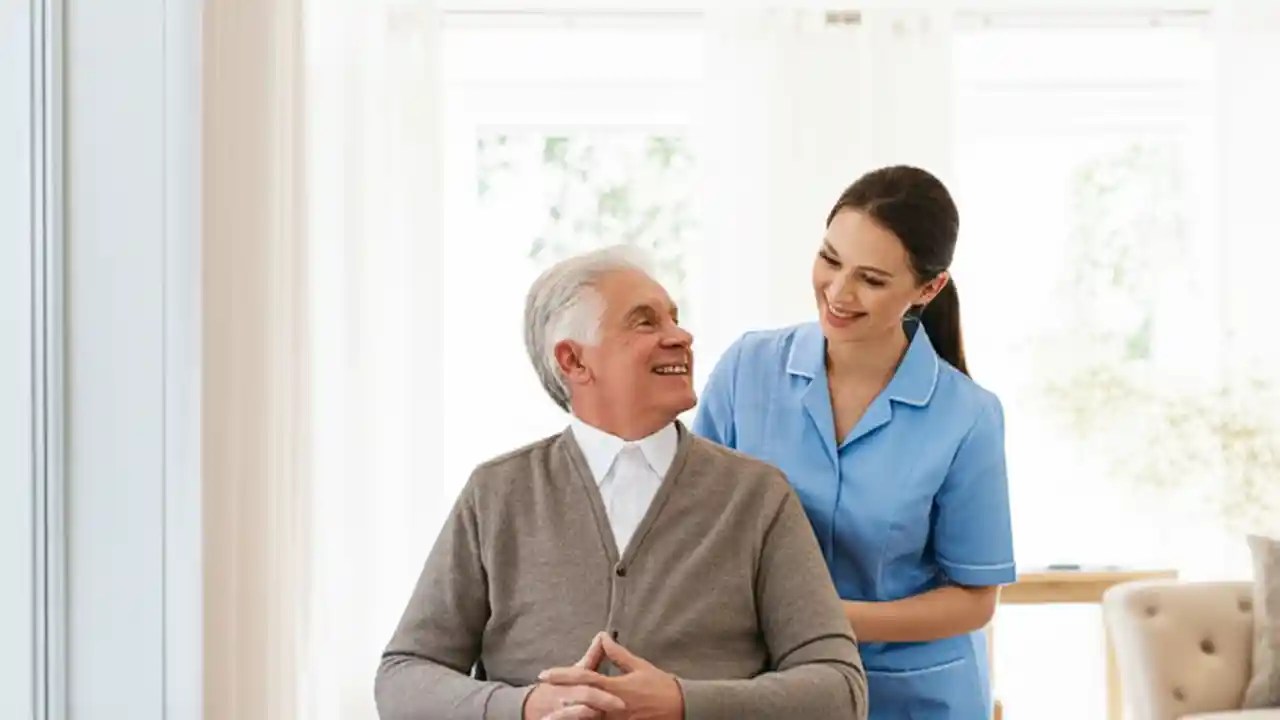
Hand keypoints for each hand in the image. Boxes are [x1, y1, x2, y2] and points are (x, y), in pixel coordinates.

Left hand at [539, 633, 683, 719]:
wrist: (681, 707)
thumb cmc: (660, 685)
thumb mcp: (639, 666)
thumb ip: (618, 654)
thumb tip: (603, 637)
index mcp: (616, 686)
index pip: (585, 677)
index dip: (563, 675)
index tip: (545, 674)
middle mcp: (614, 704)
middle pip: (581, 703)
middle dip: (560, 702)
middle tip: (542, 700)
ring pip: (590, 719)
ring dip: (571, 717)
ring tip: (553, 716)